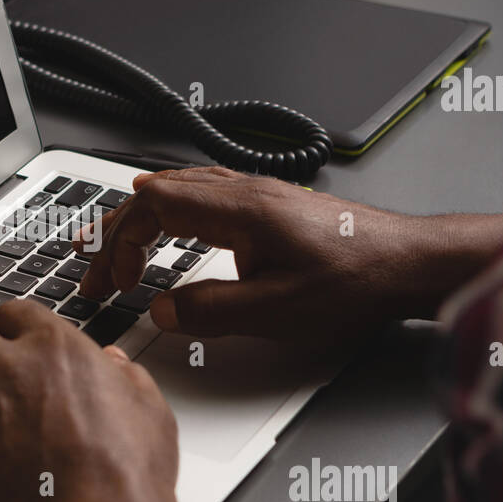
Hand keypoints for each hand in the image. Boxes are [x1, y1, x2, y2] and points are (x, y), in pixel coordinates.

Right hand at [77, 167, 502, 343]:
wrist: (409, 264)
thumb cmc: (357, 280)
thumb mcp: (278, 310)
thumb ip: (211, 310)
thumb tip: (163, 311)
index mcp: (240, 209)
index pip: (155, 204)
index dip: (122, 239)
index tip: (114, 278)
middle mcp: (245, 192)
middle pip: (159, 192)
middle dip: (117, 231)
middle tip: (93, 269)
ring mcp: (258, 195)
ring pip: (179, 190)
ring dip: (141, 219)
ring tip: (115, 247)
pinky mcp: (271, 206)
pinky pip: (202, 195)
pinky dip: (170, 212)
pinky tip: (169, 227)